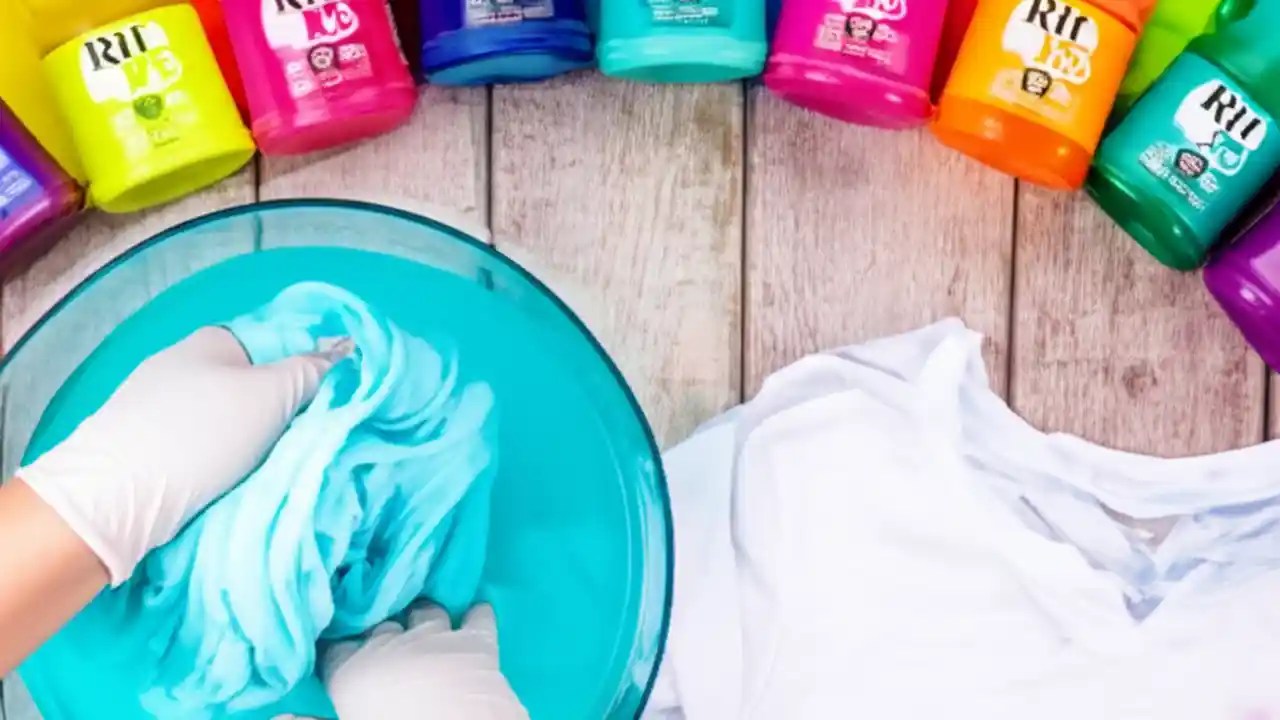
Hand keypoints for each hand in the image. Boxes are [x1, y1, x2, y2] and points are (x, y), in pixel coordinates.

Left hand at [16, 327, 341, 585]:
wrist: (115, 495)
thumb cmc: (202, 434)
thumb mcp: (272, 397)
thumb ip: (310, 372)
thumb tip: (343, 348)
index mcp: (212, 340)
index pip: (274, 346)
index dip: (303, 373)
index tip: (321, 407)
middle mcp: (180, 362)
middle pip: (247, 384)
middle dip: (274, 410)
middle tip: (299, 441)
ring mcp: (154, 403)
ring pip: (220, 417)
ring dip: (244, 439)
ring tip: (265, 466)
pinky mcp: (139, 442)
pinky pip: (194, 442)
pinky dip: (213, 458)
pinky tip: (223, 479)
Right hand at [312, 603, 527, 719]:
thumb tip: (277, 718)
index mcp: (352, 671)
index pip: (334, 650)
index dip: (338, 649)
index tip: (339, 652)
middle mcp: (389, 644)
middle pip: (380, 626)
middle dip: (382, 630)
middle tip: (387, 643)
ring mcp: (434, 636)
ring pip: (425, 611)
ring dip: (424, 615)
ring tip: (424, 619)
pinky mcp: (475, 640)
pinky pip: (478, 616)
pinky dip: (477, 613)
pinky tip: (477, 611)